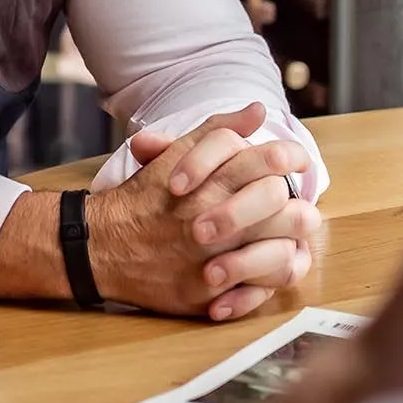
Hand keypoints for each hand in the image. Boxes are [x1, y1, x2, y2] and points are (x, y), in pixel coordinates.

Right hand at [91, 104, 321, 320]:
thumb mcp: (176, 155)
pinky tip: (268, 269)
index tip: (298, 165)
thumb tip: (257, 110)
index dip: (293, 158)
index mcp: (209, 180)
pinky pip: (258, 289)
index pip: (269, 159)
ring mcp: (212, 257)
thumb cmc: (144, 198)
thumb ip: (219, 131)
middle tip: (301, 209)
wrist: (101, 246)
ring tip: (289, 240)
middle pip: (280, 203)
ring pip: (279, 250)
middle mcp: (213, 216)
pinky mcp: (207, 292)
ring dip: (292, 243)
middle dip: (299, 204)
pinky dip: (270, 279)